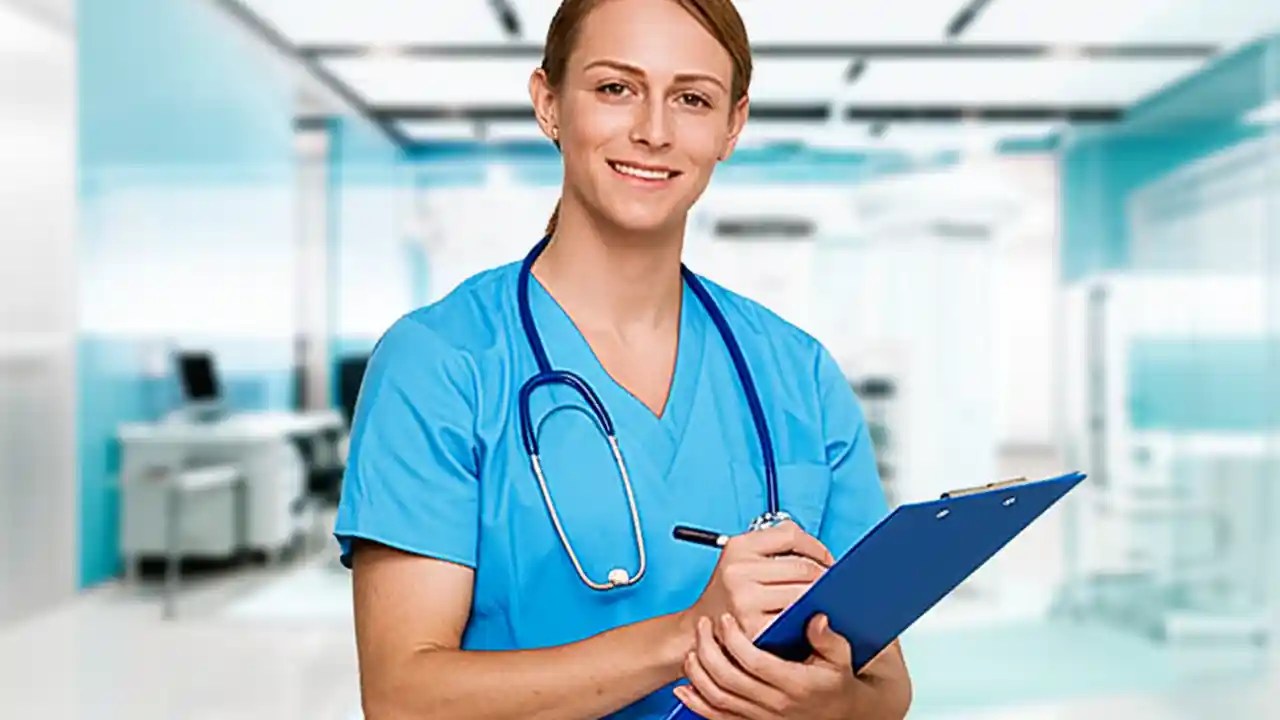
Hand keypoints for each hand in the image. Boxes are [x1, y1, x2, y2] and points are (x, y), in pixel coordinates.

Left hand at [675, 612, 871, 719]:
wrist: (839, 716)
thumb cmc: (836, 683)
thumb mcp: (841, 659)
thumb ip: (828, 639)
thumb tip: (816, 619)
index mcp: (796, 684)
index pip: (755, 662)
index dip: (734, 640)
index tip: (724, 620)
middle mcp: (776, 704)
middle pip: (729, 679)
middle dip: (709, 650)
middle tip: (703, 626)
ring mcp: (761, 717)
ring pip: (718, 699)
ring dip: (699, 674)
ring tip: (692, 649)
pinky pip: (718, 718)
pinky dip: (697, 704)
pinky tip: (683, 689)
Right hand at [680, 521, 832, 639]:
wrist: (699, 630)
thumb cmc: (727, 594)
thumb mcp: (739, 559)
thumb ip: (773, 545)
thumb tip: (817, 552)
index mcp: (737, 548)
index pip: (791, 535)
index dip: (816, 547)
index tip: (825, 559)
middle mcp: (739, 571)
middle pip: (803, 566)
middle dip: (824, 575)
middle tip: (831, 584)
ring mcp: (746, 601)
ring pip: (804, 592)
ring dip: (820, 597)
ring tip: (822, 600)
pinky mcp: (755, 628)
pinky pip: (795, 617)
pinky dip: (807, 617)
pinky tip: (807, 617)